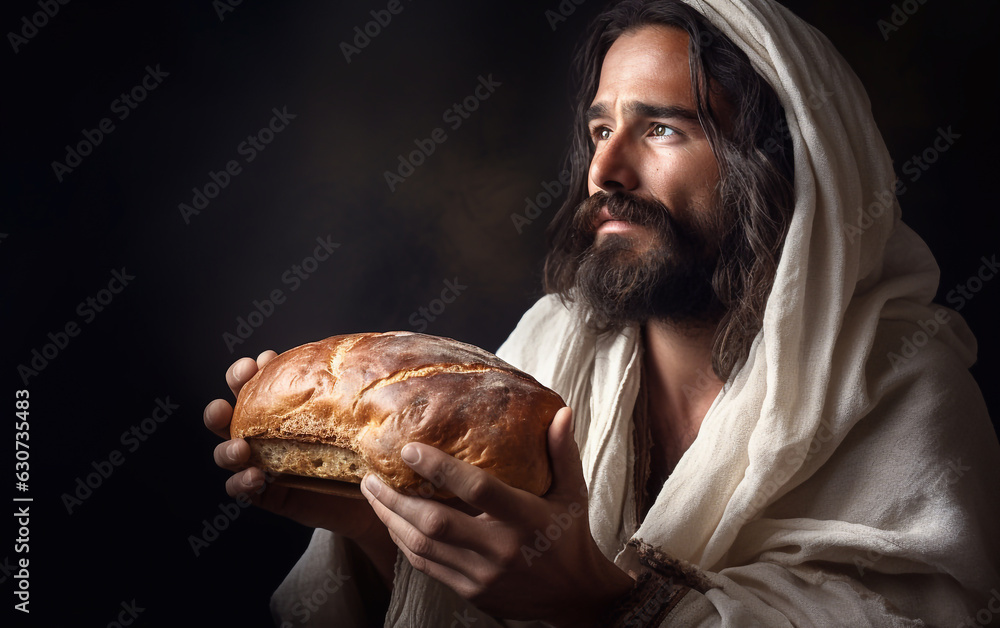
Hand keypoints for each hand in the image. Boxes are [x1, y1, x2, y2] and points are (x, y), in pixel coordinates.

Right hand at [204, 351, 395, 584]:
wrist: (378, 496)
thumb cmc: (367, 448)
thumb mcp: (356, 417)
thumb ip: (348, 392)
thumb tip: (364, 353)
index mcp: (282, 409)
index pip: (253, 384)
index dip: (249, 371)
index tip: (262, 360)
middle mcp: (266, 435)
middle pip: (228, 417)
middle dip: (220, 407)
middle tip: (227, 406)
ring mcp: (264, 464)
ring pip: (226, 454)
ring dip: (227, 448)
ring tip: (242, 448)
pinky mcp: (269, 494)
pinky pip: (241, 488)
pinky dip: (241, 482)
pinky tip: (255, 476)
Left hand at [360, 407, 633, 625]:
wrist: (575, 597)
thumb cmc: (570, 536)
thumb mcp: (573, 492)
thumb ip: (563, 452)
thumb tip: (561, 411)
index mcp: (525, 518)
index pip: (477, 489)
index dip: (440, 469)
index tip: (409, 449)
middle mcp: (500, 549)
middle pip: (434, 523)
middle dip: (395, 499)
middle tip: (371, 476)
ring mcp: (482, 574)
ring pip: (422, 547)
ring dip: (391, 520)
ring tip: (373, 495)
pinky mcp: (471, 591)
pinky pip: (427, 566)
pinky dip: (404, 543)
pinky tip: (393, 522)